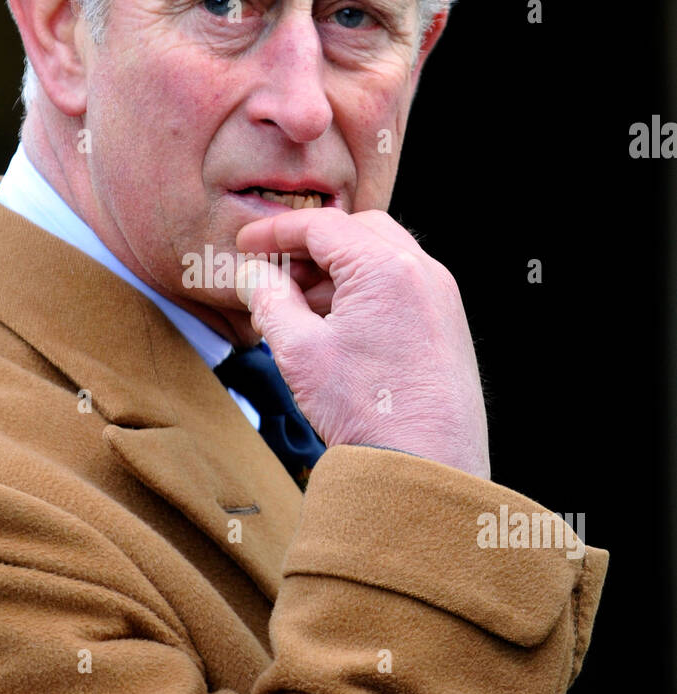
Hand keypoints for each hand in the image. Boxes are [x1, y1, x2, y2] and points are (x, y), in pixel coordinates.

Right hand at [234, 208, 489, 479]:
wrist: (428, 467)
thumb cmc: (368, 413)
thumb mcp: (299, 352)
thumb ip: (269, 300)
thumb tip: (255, 276)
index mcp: (386, 267)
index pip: (322, 226)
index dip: (276, 231)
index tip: (246, 244)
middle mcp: (423, 271)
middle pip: (356, 232)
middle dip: (310, 245)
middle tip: (273, 269)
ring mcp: (442, 298)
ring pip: (381, 257)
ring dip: (337, 269)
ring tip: (298, 304)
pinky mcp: (448, 325)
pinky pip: (401, 285)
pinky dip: (365, 290)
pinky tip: (336, 324)